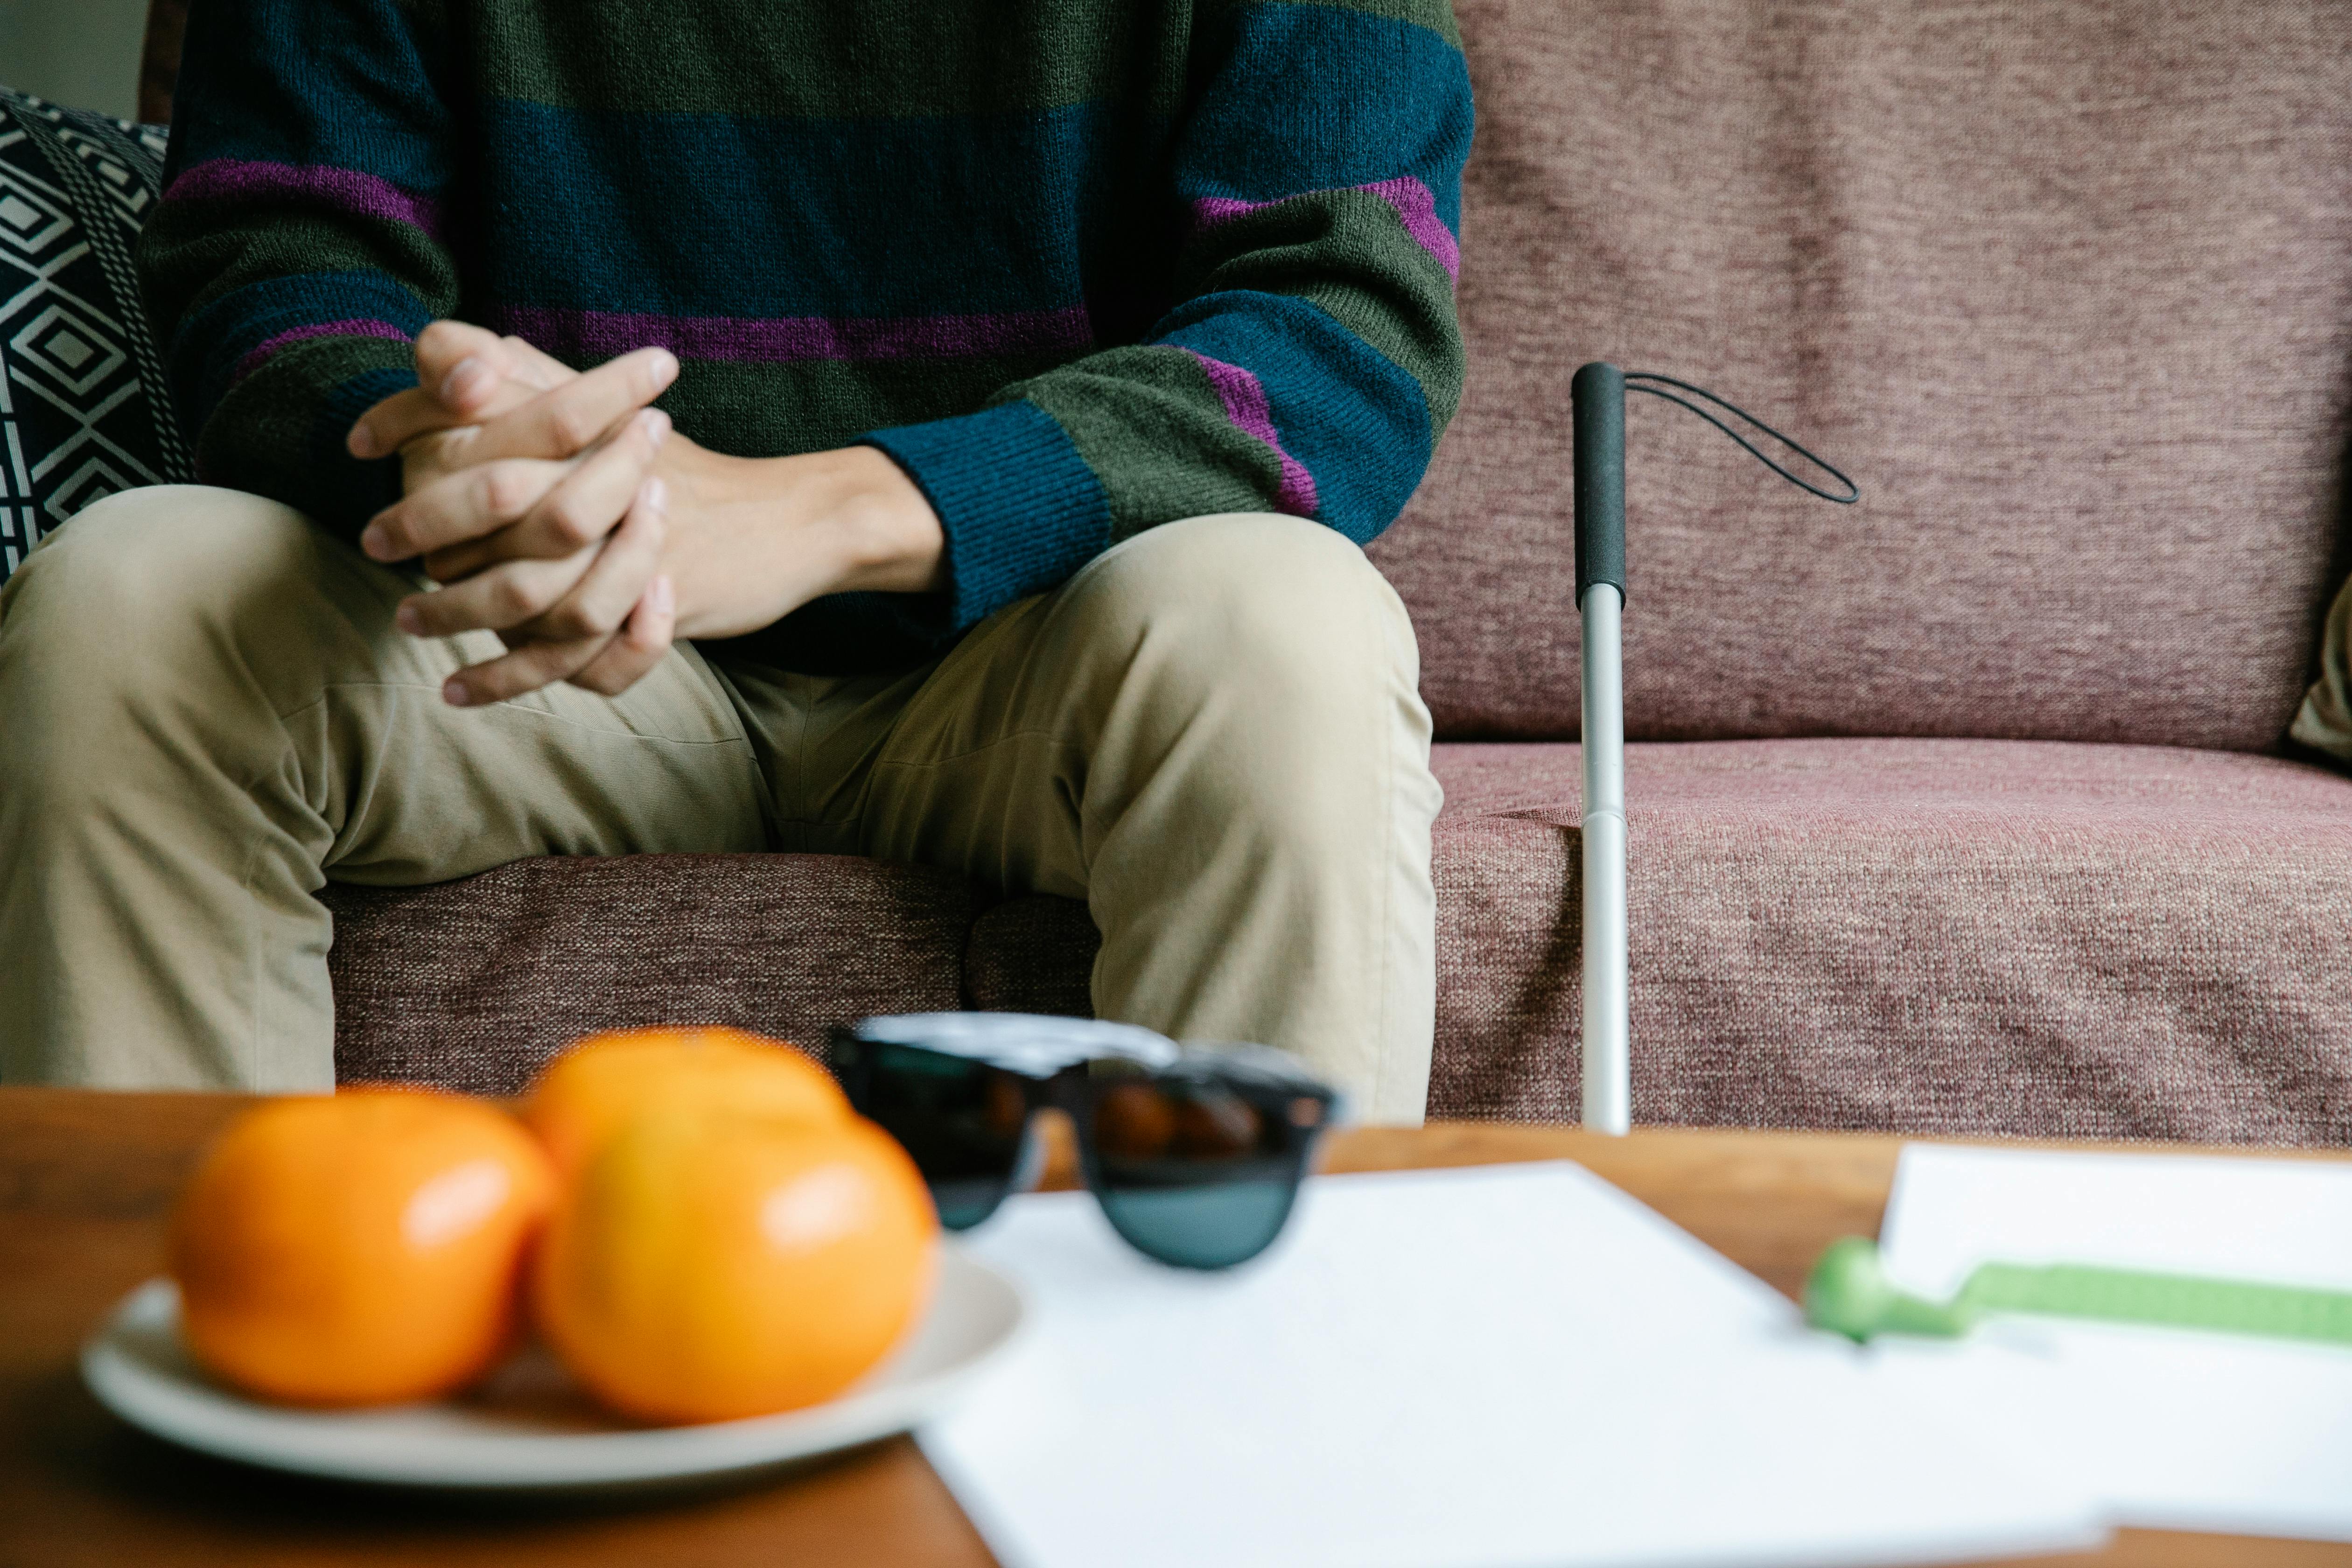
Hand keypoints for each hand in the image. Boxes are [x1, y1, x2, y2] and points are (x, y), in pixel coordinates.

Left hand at [349, 322, 949, 703]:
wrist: (792, 516)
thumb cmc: (687, 469)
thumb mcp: (610, 406)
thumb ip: (528, 376)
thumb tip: (446, 361)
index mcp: (589, 424)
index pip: (482, 420)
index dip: (411, 431)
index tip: (361, 447)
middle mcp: (605, 479)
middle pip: (490, 507)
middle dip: (423, 535)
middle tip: (380, 553)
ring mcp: (632, 546)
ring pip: (527, 593)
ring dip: (461, 618)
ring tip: (415, 629)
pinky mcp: (659, 603)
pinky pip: (574, 655)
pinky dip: (515, 677)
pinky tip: (464, 689)